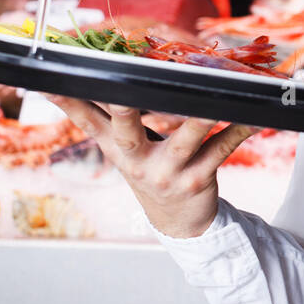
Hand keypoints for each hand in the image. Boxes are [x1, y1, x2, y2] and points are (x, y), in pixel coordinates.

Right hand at [46, 95, 254, 238]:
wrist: (178, 222)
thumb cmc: (150, 170)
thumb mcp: (122, 149)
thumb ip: (104, 117)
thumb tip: (75, 82)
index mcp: (116, 148)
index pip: (86, 119)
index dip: (67, 101)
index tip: (50, 81)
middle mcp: (137, 161)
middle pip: (126, 129)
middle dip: (124, 108)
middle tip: (125, 90)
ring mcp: (168, 172)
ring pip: (184, 138)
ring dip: (199, 117)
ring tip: (212, 98)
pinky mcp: (198, 179)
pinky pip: (222, 149)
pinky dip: (239, 130)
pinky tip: (253, 116)